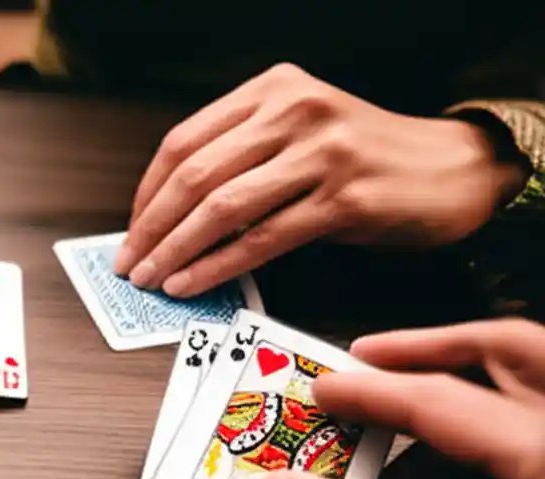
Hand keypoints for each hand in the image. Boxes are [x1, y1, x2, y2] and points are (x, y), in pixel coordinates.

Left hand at [117, 63, 529, 297]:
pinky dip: (217, 266)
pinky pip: (262, 240)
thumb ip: (241, 157)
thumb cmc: (366, 160)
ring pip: (222, 208)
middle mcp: (295, 111)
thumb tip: (168, 216)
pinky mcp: (344, 199)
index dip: (146, 193)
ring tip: (152, 279)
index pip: (184, 142)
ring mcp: (321, 153)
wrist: (454, 169)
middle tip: (129, 263)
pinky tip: (193, 283)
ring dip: (176, 251)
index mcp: (273, 90)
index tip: (130, 230)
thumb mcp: (298, 135)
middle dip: (151, 227)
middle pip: (195, 175)